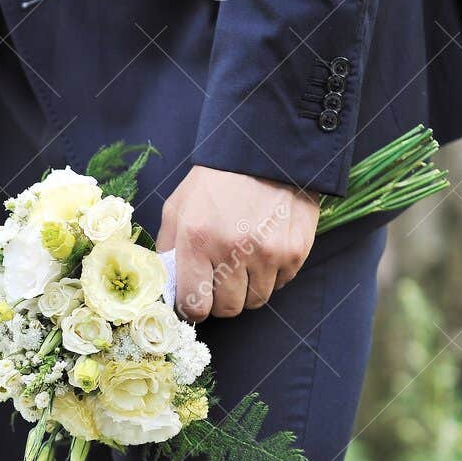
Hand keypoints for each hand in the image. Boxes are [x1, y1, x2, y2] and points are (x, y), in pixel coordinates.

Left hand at [156, 166, 319, 320]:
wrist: (264, 152)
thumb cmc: (214, 183)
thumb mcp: (176, 209)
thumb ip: (167, 250)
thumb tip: (167, 286)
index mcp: (197, 242)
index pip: (194, 305)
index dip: (193, 308)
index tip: (195, 300)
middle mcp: (233, 251)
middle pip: (228, 308)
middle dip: (220, 300)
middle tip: (219, 281)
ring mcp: (268, 253)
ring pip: (256, 300)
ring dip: (247, 289)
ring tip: (242, 263)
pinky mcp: (294, 251)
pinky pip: (280, 283)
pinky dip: (270, 275)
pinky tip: (263, 251)